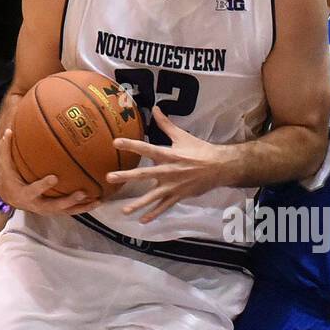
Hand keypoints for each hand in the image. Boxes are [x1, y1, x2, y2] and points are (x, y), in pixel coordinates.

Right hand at [0, 129, 99, 215]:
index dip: (44, 185)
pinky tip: (98, 200)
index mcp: (26, 194)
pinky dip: (85, 207)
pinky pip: (72, 210)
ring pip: (67, 211)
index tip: (54, 178)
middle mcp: (38, 205)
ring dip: (82, 207)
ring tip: (98, 200)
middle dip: (69, 201)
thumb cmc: (10, 179)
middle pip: (55, 205)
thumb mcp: (5, 167)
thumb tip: (8, 131)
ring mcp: (48, 210)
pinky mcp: (56, 211)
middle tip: (82, 193)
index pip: (35, 190)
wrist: (10, 198)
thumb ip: (6, 150)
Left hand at [105, 107, 237, 222]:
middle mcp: (168, 171)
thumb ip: (166, 124)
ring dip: (138, 204)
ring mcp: (173, 186)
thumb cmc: (199, 150)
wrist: (219, 167)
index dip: (131, 145)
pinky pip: (164, 207)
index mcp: (169, 155)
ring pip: (152, 197)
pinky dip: (154, 214)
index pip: (147, 149)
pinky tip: (142, 220)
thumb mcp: (182, 136)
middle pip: (144, 174)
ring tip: (124, 211)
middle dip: (126, 176)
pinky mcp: (178, 196)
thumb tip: (155, 108)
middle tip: (110, 178)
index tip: (115, 142)